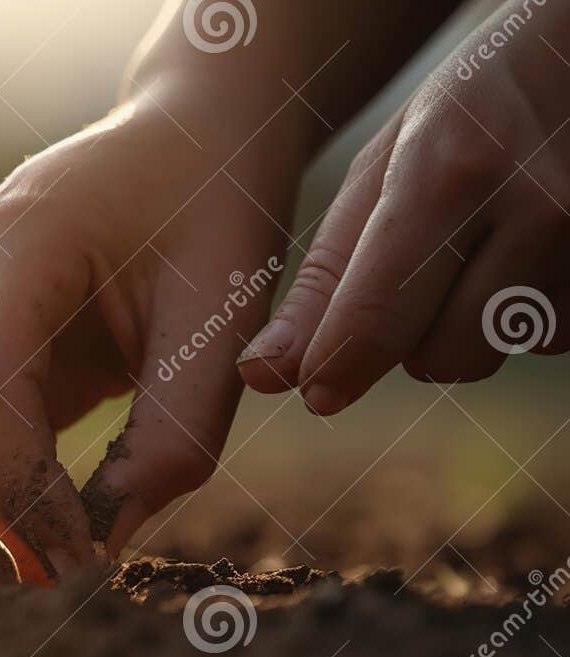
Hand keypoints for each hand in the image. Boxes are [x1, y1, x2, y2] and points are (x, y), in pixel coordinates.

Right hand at [0, 101, 302, 581]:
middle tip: (2, 612)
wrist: (184, 141)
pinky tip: (15, 546)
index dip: (24, 491)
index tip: (80, 567)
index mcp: (14, 242)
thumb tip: (108, 547)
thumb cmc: (213, 215)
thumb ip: (175, 436)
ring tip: (12, 593)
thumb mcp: (223, 321)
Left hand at [238, 2, 569, 410]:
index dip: (337, 370)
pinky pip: (550, 338)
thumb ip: (323, 278)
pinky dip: (521, 317)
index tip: (317, 390)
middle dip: (406, 345)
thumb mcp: (380, 171)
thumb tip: (263, 375)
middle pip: (440, 357)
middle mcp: (531, 206)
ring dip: (464, 331)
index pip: (378, 318)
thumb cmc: (462, 117)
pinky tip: (522, 255)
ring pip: (494, 354)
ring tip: (472, 255)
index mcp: (448, 174)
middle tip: (408, 284)